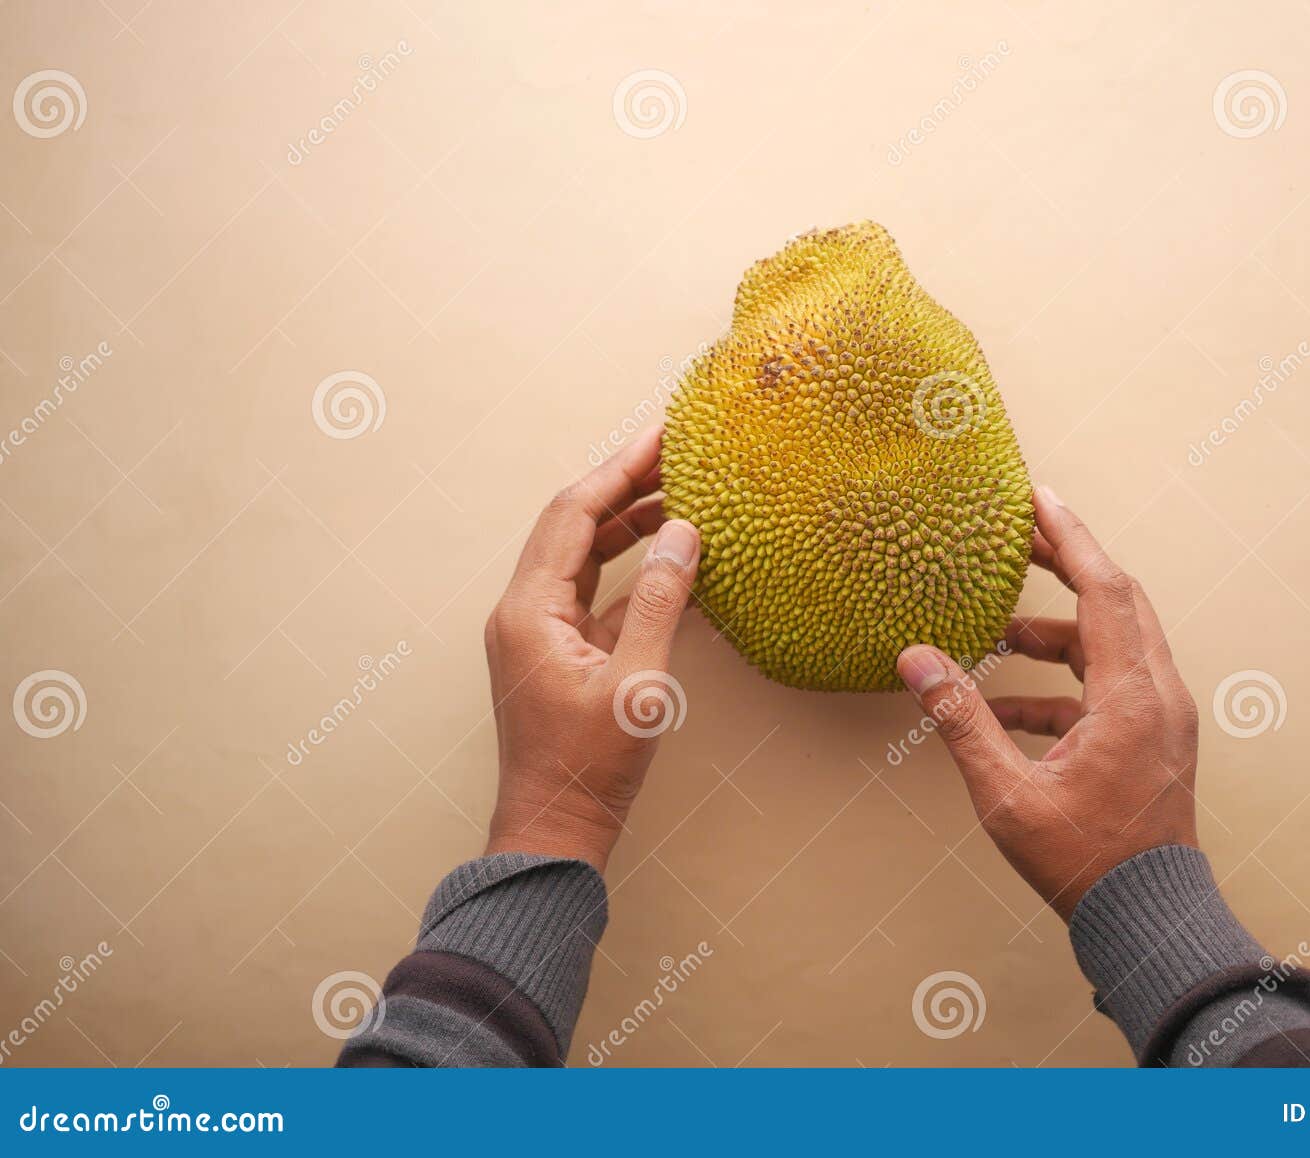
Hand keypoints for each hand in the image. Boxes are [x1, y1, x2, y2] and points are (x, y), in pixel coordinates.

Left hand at [482, 426, 699, 871]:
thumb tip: (683, 533)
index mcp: (529, 609)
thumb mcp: (637, 683)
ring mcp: (540, 633)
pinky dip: (633, 572)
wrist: (554, 833)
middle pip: (575, 524)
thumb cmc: (589, 768)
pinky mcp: (560, 655)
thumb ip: (660, 603)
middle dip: (625, 484)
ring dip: (630, 524)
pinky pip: (596, 594)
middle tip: (678, 451)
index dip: (620, 467)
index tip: (663, 433)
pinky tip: (675, 559)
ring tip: (682, 492)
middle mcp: (524, 611)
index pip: (575, 513)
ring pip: (585, 557)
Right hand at [896, 485, 1199, 919]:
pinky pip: (1110, 689)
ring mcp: (1163, 719)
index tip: (1037, 497)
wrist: (1149, 922)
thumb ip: (961, 720)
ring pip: (1114, 645)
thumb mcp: (1007, 794)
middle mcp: (1160, 696)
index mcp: (1133, 697)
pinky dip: (1062, 686)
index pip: (1104, 589)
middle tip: (1018, 539)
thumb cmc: (1085, 864)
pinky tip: (1008, 710)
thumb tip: (916, 660)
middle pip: (1117, 602)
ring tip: (1000, 632)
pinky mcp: (1155, 742)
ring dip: (1059, 633)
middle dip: (1067, 566)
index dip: (1068, 537)